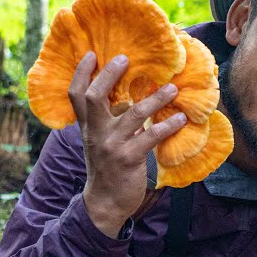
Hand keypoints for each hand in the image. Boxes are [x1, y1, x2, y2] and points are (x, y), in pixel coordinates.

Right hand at [69, 51, 186, 236]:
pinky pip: (150, 137)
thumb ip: (107, 120)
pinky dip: (168, 126)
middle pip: (94, 97)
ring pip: (133, 114)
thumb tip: (126, 97)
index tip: (91, 53)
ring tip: (172, 89)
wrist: (106, 203)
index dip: (80, 73)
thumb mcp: (100, 142)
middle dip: (109, 75)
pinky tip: (181, 119)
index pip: (76, 95)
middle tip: (125, 59)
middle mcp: (96, 133)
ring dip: (155, 99)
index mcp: (87, 127)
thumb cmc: (107, 168)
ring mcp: (111, 145)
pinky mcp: (128, 159)